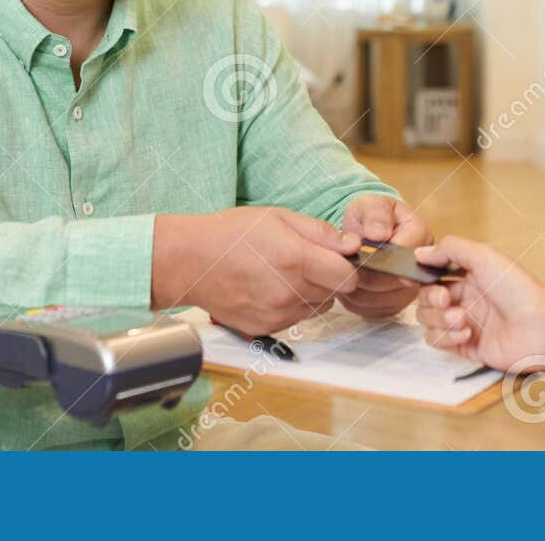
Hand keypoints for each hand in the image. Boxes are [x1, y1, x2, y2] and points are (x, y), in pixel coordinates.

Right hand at [151, 207, 361, 335]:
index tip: (340, 257)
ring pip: (317, 308)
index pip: (349, 278)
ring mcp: (277, 314)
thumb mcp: (279, 217)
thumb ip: (321, 233)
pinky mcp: (265, 328)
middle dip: (330, 278)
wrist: (191, 262)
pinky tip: (272, 287)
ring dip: (313, 292)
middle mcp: (289, 292)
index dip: (349, 266)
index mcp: (296, 260)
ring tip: (286, 272)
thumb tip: (353, 245)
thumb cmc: (232, 234)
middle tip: (308, 260)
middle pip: (335, 293)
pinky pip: (295, 318)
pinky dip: (293, 305)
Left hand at [338, 195, 430, 318]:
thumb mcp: (369, 205)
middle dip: (369, 276)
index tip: (362, 255)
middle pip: (397, 282)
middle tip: (349, 266)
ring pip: (386, 300)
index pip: (406, 254)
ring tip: (349, 274)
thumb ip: (375, 215)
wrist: (364, 232)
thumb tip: (380, 234)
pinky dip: (359, 303)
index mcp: (421, 233)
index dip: (382, 258)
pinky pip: (378, 311)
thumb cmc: (369, 217)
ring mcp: (412, 287)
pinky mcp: (397, 303)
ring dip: (361, 291)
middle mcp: (423, 263)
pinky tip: (351, 287)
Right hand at [412, 237, 544, 371]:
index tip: (415, 276)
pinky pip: (439, 342)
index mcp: (469, 277)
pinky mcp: (467, 347)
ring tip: (463, 321)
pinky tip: (467, 334)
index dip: (422, 277)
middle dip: (432, 301)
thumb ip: (450, 249)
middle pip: (426, 300)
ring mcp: (465, 324)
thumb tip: (419, 254)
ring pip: (429, 322)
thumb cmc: (517, 288)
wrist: (540, 327)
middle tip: (447, 301)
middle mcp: (465, 299)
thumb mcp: (484, 257)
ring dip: (440, 321)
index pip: (433, 276)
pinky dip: (447, 338)